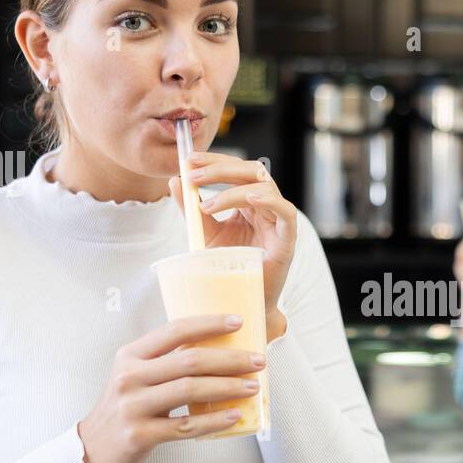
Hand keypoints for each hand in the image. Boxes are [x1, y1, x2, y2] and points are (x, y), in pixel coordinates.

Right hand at [77, 314, 266, 462]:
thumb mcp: (135, 377)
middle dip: (230, 359)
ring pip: (190, 390)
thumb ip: (165, 363)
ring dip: (228, 387)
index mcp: (130, 356)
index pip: (174, 331)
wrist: (91, 450)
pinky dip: (214, 421)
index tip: (238, 322)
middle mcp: (130, 377)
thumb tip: (219, 350)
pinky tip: (235, 415)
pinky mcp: (140, 435)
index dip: (208, 324)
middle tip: (258, 361)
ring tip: (253, 386)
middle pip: (189, 360)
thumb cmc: (126, 408)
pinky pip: (186, 426)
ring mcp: (133, 406)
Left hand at [168, 152, 297, 324]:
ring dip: (233, 189)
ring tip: (207, 204)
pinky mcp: (288, 239)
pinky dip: (269, 201)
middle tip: (193, 175)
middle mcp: (266, 207)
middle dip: (220, 168)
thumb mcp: (204, 234)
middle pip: (250, 170)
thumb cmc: (228, 269)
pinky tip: (248, 199)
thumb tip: (174, 181)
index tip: (188, 161)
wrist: (241, 302)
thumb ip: (191, 209)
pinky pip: (286, 212)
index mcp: (248, 202)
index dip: (214, 161)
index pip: (235, 169)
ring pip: (264, 186)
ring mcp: (278, 221)